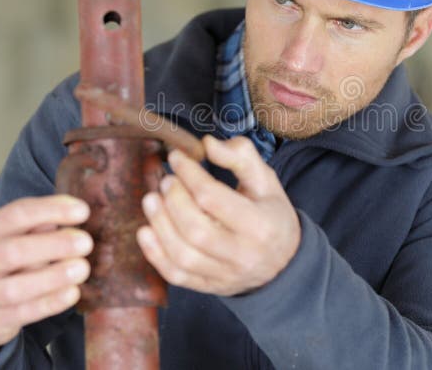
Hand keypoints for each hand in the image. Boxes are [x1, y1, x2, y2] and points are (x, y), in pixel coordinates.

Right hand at [0, 195, 93, 354]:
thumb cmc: (4, 263)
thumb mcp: (14, 238)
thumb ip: (40, 226)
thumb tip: (76, 212)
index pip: (15, 214)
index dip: (51, 210)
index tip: (83, 211)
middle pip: (13, 251)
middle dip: (54, 245)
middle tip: (86, 242)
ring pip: (14, 287)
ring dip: (53, 277)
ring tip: (82, 268)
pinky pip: (22, 313)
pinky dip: (50, 303)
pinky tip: (72, 292)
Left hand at [136, 135, 300, 296]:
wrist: (285, 263)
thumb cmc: (271, 214)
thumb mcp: (266, 181)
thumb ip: (241, 156)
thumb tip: (207, 144)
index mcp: (261, 224)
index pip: (214, 199)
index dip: (189, 175)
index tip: (177, 158)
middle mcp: (244, 254)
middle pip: (196, 230)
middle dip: (173, 200)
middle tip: (165, 181)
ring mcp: (225, 275)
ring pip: (183, 256)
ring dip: (160, 225)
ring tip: (151, 200)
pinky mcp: (210, 287)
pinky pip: (176, 276)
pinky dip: (155, 254)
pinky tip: (146, 231)